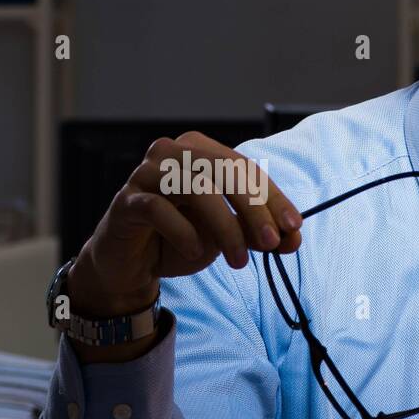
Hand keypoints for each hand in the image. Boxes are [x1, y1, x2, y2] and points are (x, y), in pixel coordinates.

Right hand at [66, 133, 302, 358]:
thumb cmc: (180, 240)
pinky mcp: (126, 201)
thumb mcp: (226, 238)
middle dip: (253, 208)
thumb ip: (256, 234)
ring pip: (194, 186)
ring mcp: (145, 173)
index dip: (272, 197)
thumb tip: (292, 237)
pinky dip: (183, 231)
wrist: (130, 267)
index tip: (293, 227)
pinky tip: (197, 252)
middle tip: (271, 243)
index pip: (244, 168)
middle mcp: (172, 152)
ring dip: (224, 226)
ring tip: (238, 262)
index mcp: (199, 151)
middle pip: (222, 170)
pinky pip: (158, 208)